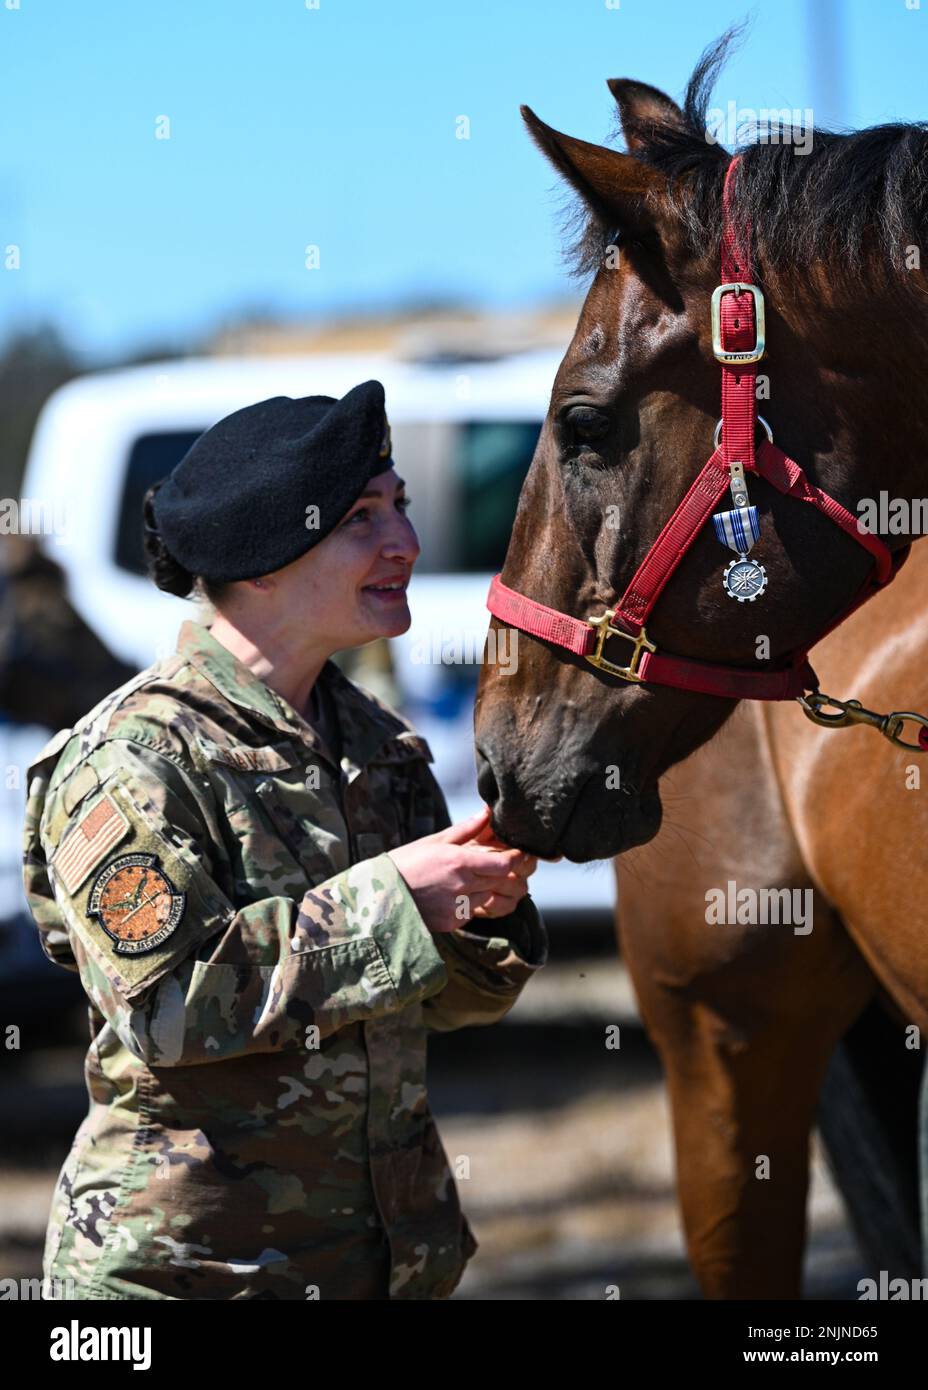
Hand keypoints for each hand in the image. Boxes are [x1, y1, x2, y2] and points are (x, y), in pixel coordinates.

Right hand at [387, 805, 552, 933]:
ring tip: (484, 882)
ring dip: (494, 891)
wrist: (378, 896)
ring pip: (492, 899)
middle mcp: (462, 886)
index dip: (517, 859)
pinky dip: (475, 904)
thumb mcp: (433, 841)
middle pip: (503, 882)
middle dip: (510, 875)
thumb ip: (466, 830)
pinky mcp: (452, 923)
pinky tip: (461, 895)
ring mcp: (458, 908)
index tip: (519, 854)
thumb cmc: (405, 863)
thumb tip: (487, 812)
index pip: (504, 864)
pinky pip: (474, 912)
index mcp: (459, 862)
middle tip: (509, 867)